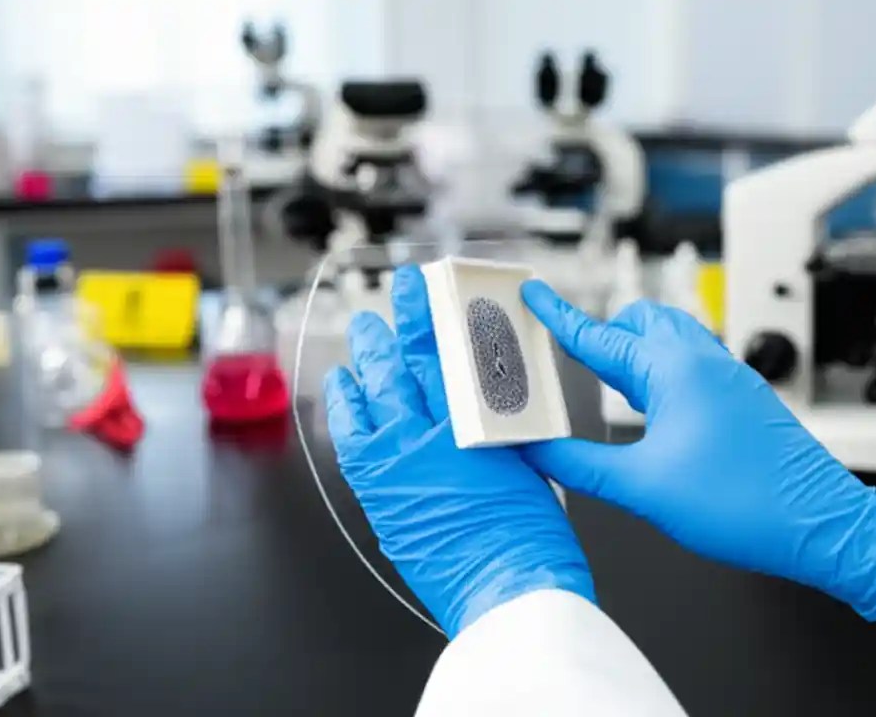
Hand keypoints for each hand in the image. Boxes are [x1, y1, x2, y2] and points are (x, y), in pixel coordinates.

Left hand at [324, 267, 594, 637]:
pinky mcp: (379, 490)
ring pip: (374, 390)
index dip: (431, 314)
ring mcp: (398, 459)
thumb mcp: (528, 463)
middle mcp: (432, 432)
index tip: (425, 288)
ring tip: (366, 332)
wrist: (512, 588)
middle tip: (395, 297)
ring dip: (368, 357)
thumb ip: (499, 429)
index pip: (447, 349)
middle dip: (399, 325)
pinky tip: (342, 386)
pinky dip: (343, 406)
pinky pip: (351, 435)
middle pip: (407, 361)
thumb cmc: (532, 539)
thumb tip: (485, 409)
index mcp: (478, 420)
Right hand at [518, 281, 875, 619]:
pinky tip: (654, 407)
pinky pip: (691, 363)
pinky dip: (661, 370)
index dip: (558, 315)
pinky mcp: (742, 397)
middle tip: (567, 353)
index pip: (598, 334)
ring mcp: (727, 376)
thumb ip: (580, 465)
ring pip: (669, 339)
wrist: (820, 524)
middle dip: (602, 330)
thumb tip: (536, 451)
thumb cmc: (744, 503)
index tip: (533, 292)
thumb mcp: (643, 488)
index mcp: (673, 370)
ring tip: (607, 383)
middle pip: (639, 321)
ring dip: (634, 350)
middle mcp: (703, 361)